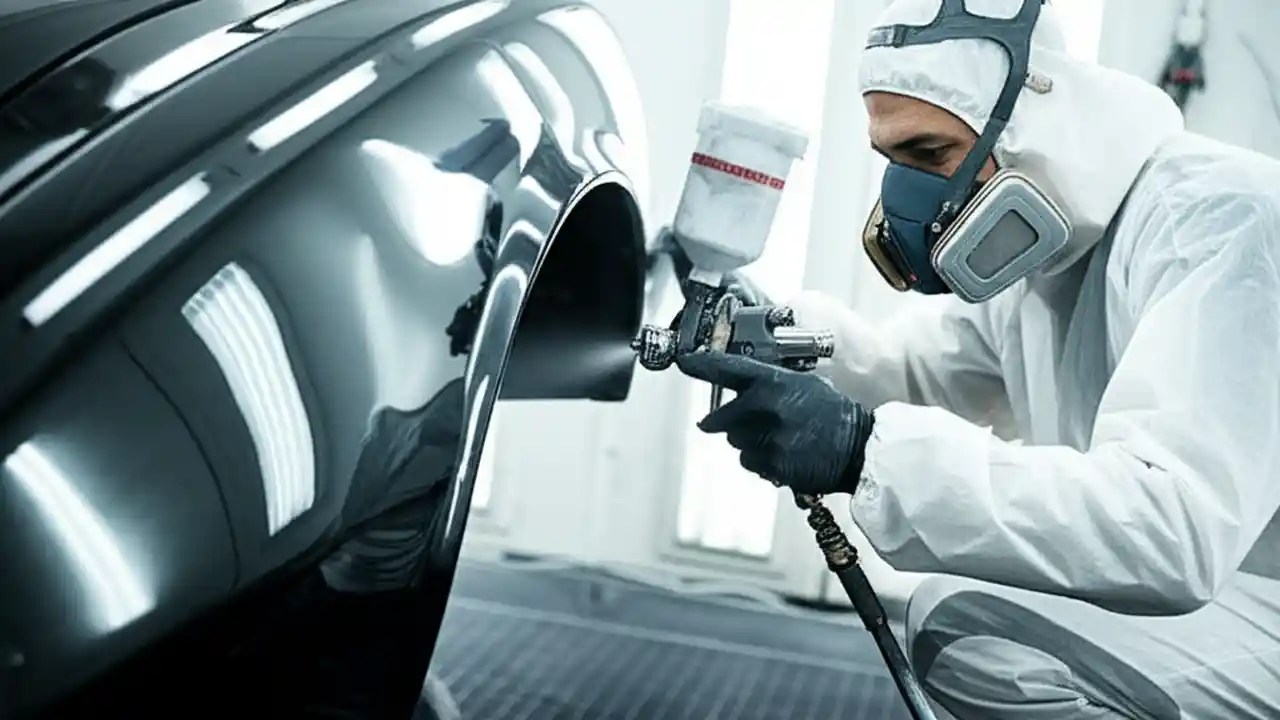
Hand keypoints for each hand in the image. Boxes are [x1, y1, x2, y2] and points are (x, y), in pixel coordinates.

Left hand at [678, 352, 873, 495]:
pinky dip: (761, 461)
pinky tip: (784, 454)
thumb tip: (738, 384)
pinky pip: (750, 462)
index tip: (683, 361)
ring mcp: (768, 438)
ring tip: (780, 438)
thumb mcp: (803, 384)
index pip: (728, 369)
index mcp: (775, 382)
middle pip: (721, 418)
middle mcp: (766, 408)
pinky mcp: (772, 464)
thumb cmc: (833, 413)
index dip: (701, 366)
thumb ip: (768, 383)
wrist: (858, 447)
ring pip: (736, 442)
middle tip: (743, 423)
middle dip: (725, 423)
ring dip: (749, 442)